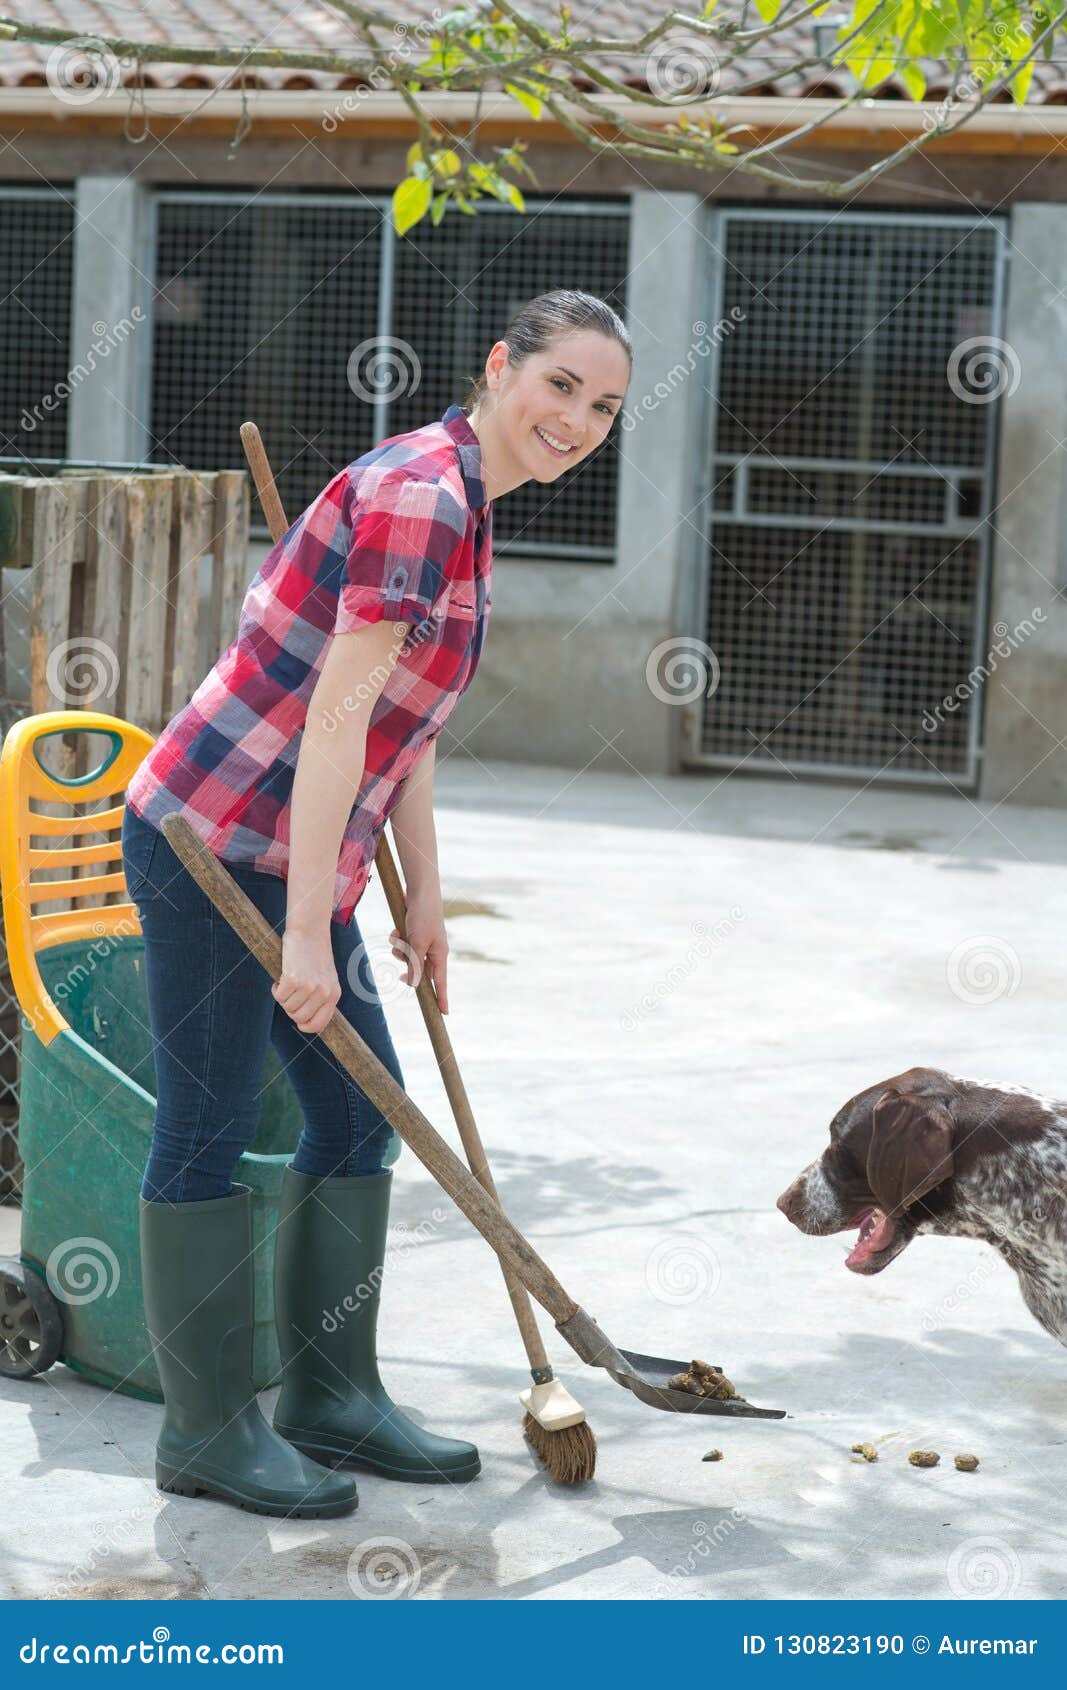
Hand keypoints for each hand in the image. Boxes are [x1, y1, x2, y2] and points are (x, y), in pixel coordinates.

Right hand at [271, 927, 341, 1034]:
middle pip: (299, 1018)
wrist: (309, 931)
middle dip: (290, 1009)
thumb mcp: (326, 978)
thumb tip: (304, 1022)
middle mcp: (324, 992)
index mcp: (334, 994)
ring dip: (283, 998)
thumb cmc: (315, 954)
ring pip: (287, 1008)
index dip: (305, 1026)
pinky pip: (279, 996)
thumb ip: (320, 998)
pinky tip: (281, 977)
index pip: (318, 1024)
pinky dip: (276, 989)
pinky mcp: (294, 980)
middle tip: (290, 994)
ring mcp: (309, 987)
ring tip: (287, 982)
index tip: (298, 1021)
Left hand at [390, 888, 448, 1012]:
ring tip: (398, 937)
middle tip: (400, 977)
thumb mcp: (418, 943)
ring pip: (406, 957)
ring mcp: (421, 942)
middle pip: (417, 970)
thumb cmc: (423, 916)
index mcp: (439, 955)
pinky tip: (396, 929)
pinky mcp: (412, 933)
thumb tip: (414, 984)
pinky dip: (397, 939)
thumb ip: (416, 965)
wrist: (419, 891)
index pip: (441, 982)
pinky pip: (401, 944)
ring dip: (399, 950)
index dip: (442, 997)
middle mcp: (432, 950)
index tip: (444, 1013)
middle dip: (407, 967)